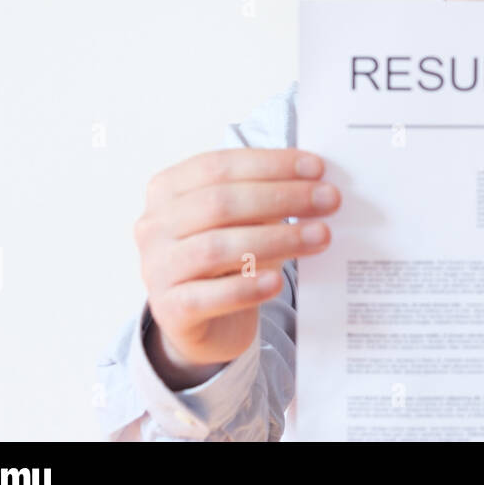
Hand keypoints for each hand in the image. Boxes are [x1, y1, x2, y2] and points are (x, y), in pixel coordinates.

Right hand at [133, 148, 339, 386]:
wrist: (202, 320)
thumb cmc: (227, 257)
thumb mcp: (242, 219)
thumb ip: (266, 197)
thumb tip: (317, 184)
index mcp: (168, 190)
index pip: (219, 166)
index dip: (270, 164)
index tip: (317, 168)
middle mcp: (154, 225)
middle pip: (220, 203)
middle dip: (282, 197)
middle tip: (329, 200)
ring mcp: (157, 268)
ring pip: (216, 248)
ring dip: (276, 239)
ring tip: (321, 236)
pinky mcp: (169, 310)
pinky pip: (208, 296)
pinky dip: (246, 288)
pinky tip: (277, 281)